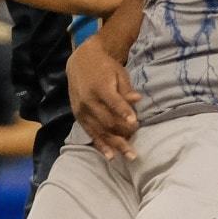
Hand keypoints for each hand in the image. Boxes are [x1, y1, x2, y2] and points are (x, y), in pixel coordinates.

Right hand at [67, 37, 140, 160]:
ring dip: (115, 145)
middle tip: (138, 141)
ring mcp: (82, 110)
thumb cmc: (105, 67)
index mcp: (100, 87)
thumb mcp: (118, 73)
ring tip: (129, 156)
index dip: (124, 112)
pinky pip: (91, 133)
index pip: (113, 102)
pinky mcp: (79, 117)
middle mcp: (89, 100)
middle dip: (123, 133)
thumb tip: (137, 100)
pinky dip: (101, 145)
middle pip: (107, 121)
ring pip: (100, 131)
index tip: (135, 122)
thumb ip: (126, 89)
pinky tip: (111, 156)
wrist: (81, 62)